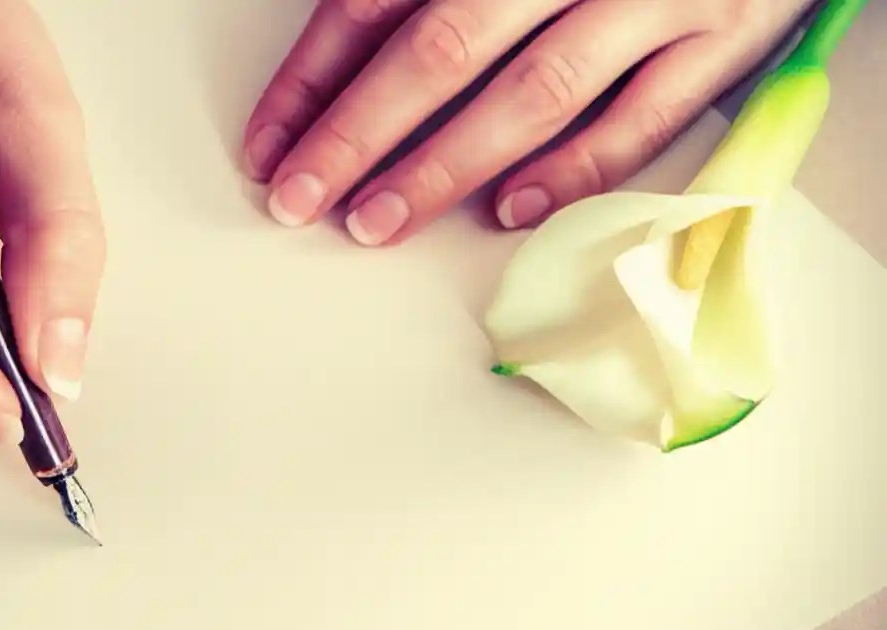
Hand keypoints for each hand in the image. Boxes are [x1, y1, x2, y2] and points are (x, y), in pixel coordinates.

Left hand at [242, 0, 814, 244]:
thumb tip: (342, 71)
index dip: (315, 77)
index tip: (270, 146)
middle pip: (444, 47)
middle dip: (358, 132)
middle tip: (299, 199)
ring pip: (534, 92)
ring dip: (444, 166)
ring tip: (375, 222)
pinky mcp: (727, 39)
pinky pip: (640, 119)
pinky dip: (572, 171)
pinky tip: (505, 213)